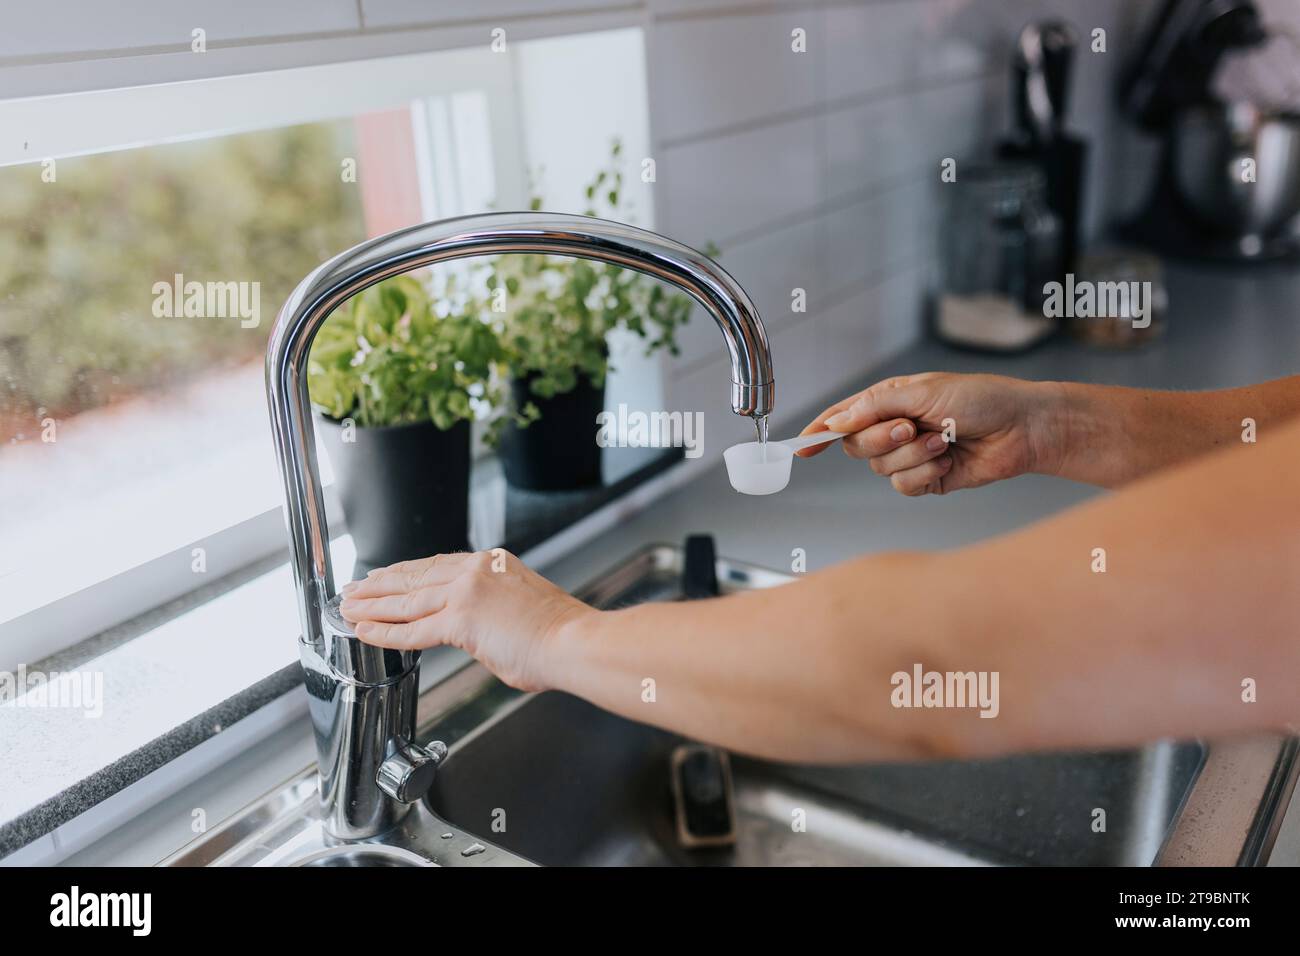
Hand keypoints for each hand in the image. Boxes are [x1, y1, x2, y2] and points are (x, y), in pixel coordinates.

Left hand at [338, 550, 593, 691]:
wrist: (575, 642)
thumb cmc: (560, 635)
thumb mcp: (521, 606)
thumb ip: (491, 613)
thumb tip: (482, 633)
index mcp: (493, 563)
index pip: (437, 564)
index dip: (405, 571)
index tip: (384, 574)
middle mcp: (476, 570)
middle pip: (415, 575)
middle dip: (380, 584)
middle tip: (354, 589)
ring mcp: (467, 592)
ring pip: (407, 599)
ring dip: (372, 605)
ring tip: (348, 609)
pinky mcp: (461, 620)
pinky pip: (413, 629)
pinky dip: (385, 631)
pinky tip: (365, 631)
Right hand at [799, 372, 1061, 495]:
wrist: (1022, 428)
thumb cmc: (981, 398)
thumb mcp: (922, 391)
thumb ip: (875, 406)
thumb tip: (838, 420)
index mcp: (889, 402)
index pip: (843, 417)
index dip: (820, 430)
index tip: (801, 445)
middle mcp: (895, 429)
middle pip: (857, 446)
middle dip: (881, 439)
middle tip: (910, 427)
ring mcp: (910, 456)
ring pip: (882, 469)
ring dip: (913, 456)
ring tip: (943, 441)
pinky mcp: (927, 480)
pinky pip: (904, 486)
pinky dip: (925, 474)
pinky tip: (948, 461)